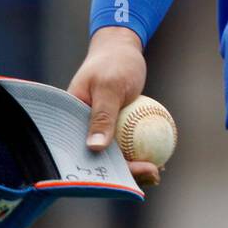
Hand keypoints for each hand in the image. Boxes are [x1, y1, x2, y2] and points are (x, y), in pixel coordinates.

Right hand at [66, 25, 161, 186]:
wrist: (121, 48)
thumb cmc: (113, 63)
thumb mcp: (109, 86)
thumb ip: (102, 116)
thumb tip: (95, 148)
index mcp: (68, 123)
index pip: (82, 154)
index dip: (103, 171)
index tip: (126, 179)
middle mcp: (80, 130)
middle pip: (100, 160)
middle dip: (124, 175)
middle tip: (152, 174)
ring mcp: (97, 130)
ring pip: (116, 155)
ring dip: (136, 166)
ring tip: (158, 171)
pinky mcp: (113, 128)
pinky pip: (127, 144)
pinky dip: (141, 151)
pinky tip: (160, 159)